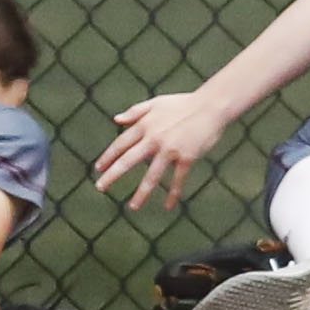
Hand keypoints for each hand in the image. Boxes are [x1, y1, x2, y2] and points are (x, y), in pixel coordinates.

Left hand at [93, 92, 227, 209]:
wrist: (211, 106)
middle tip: (100, 188)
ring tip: (133, 207)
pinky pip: (178, 179)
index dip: (108, 156)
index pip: (121, 143)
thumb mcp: (156, 103)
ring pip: (152, 175)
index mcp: (145, 125)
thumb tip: (115, 119)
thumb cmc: (183, 104)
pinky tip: (169, 206)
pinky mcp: (187, 157)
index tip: (98, 169)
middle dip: (113, 175)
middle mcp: (154, 138)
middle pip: (128, 160)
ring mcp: (170, 149)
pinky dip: (173, 193)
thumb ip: (135, 111)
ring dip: (142, 193)